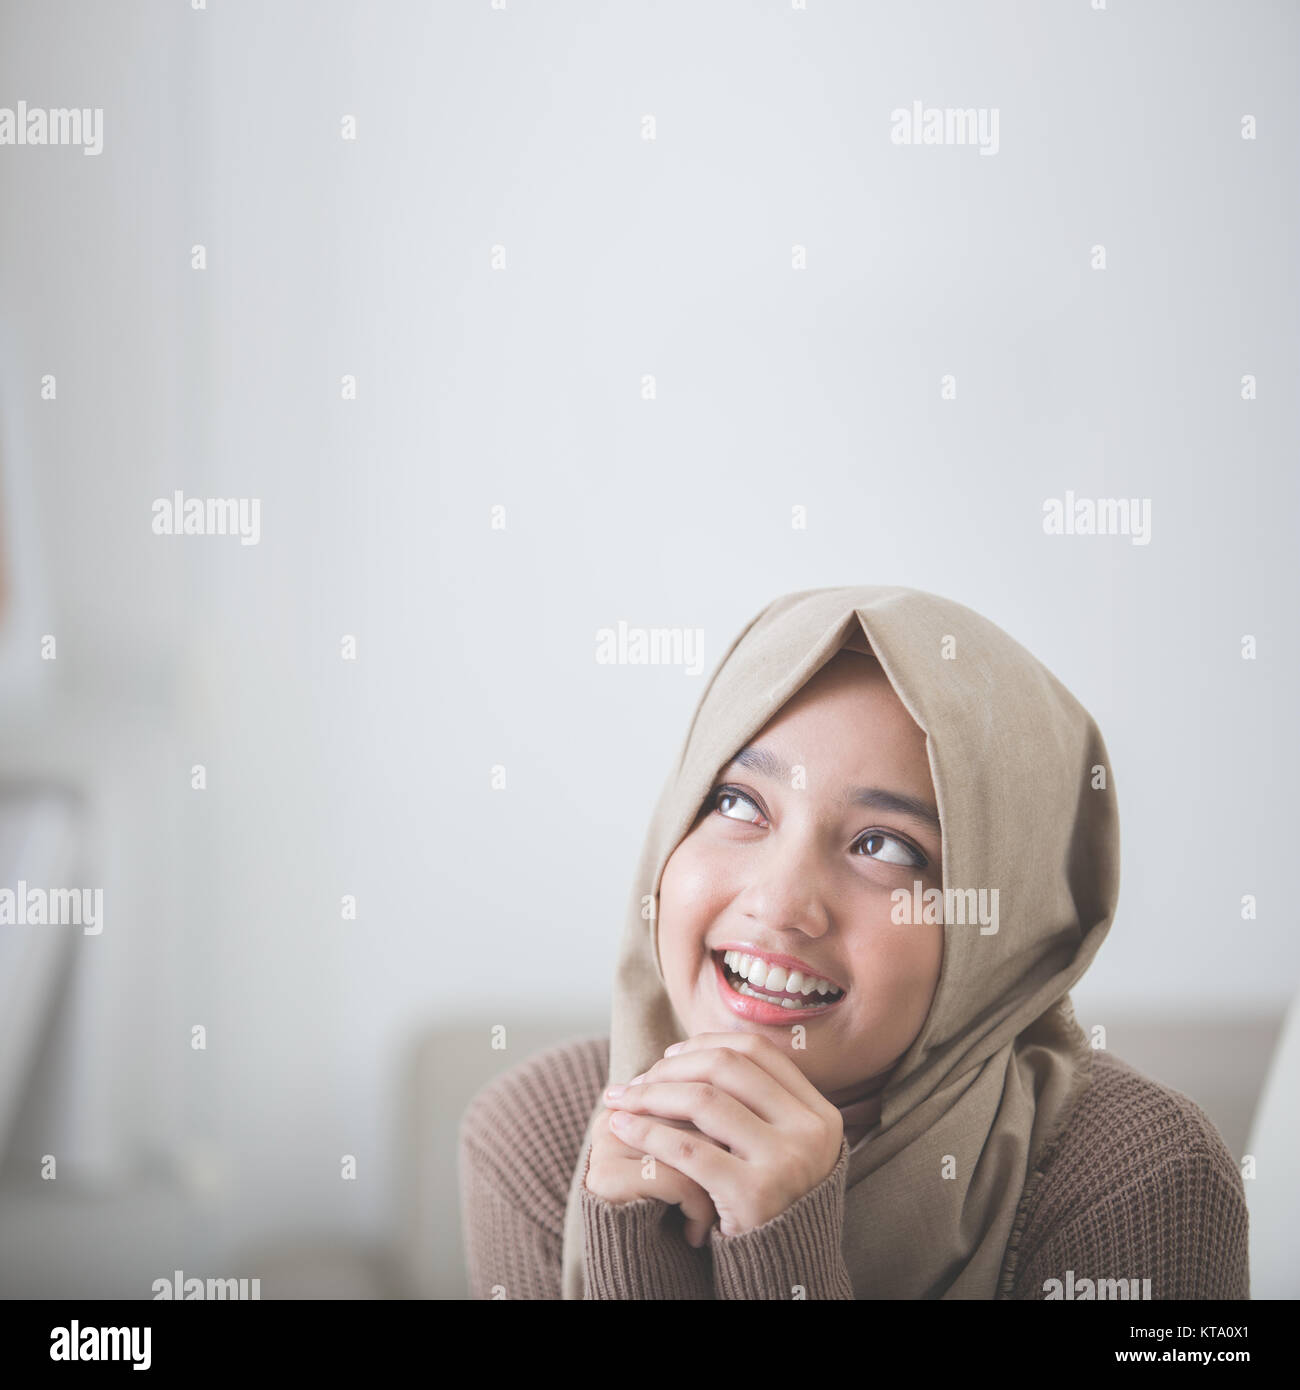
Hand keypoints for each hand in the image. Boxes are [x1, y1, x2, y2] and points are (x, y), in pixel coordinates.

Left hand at [601, 1032, 843, 1238]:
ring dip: (651, 1094)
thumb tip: (690, 1049)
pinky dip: (648, 1132)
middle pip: (727, 1068)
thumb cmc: (766, 1199)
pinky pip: (688, 1149)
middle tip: (636, 1079)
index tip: (669, 1055)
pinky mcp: (755, 1195)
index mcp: (819, 1113)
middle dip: (671, 1067)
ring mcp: (786, 1163)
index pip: (757, 1051)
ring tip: (621, 1100)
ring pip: (704, 1101)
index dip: (706, 1043)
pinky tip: (622, 1128)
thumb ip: (754, 1101)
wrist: (781, 1271)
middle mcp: (810, 1133)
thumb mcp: (779, 1145)